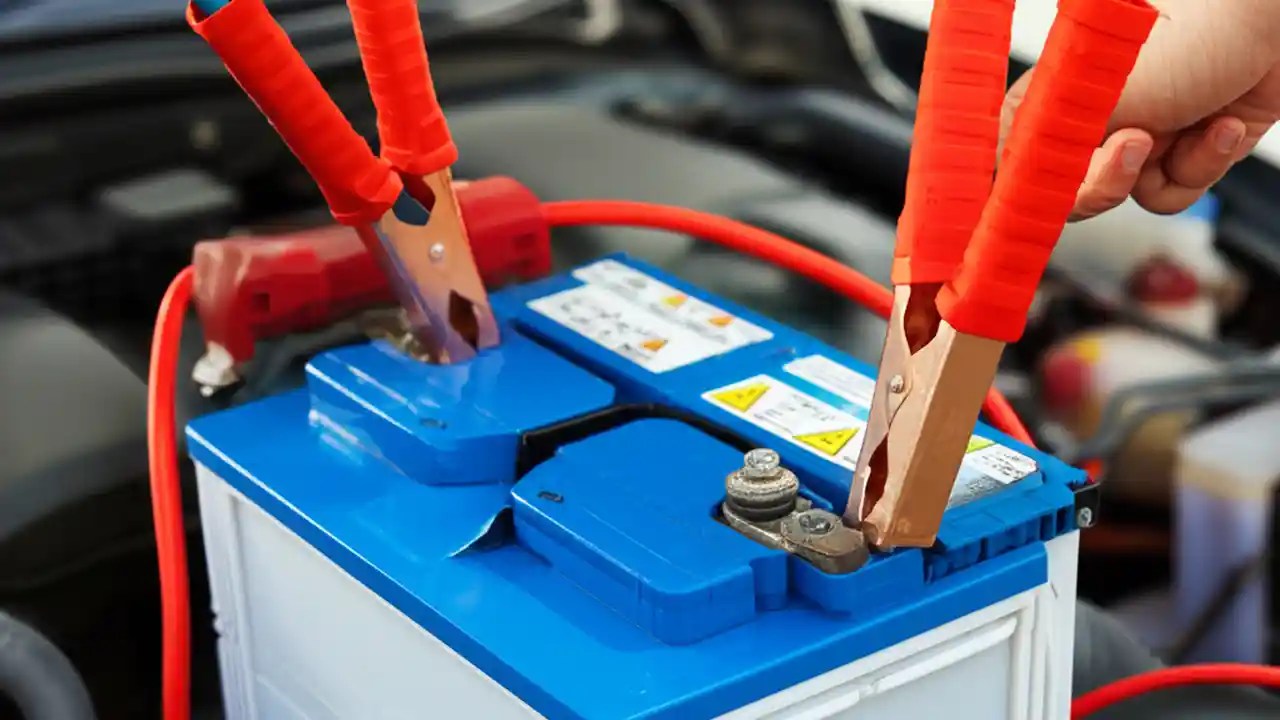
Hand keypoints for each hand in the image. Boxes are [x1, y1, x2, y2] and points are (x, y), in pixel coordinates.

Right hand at [1001, 2, 1279, 220]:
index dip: (1021, 186)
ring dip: (1171, 167)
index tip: (1033, 200)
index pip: (1011, 158)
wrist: (1275, 16)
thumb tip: (1004, 184)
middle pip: (1070, 190)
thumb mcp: (1102, 96)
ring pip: (1129, 195)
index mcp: (1056, 96)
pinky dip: (1203, 165)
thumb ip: (1050, 148)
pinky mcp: (1186, 148)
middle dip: (1110, 180)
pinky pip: (1175, 190)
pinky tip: (1223, 125)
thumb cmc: (1193, 32)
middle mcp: (1094, 117)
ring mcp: (1141, 134)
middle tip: (1135, 147)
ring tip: (1195, 123)